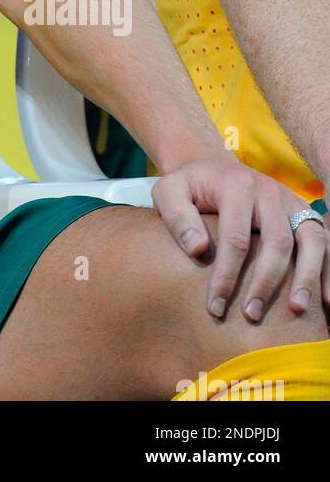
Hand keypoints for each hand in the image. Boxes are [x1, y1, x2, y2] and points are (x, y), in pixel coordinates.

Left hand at [153, 158, 328, 321]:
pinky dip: (328, 269)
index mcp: (236, 185)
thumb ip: (177, 217)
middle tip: (251, 315)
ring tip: (297, 310)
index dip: (227, 276)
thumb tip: (199, 250)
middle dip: (266, 282)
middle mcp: (269, 191)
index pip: (236, 238)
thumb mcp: (168, 192)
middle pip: (277, 241)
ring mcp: (290, 200)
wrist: (212, 166)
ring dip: (307, 276)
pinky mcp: (303, 211)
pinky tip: (325, 300)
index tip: (216, 306)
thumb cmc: (189, 186)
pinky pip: (324, 239)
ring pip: (310, 238)